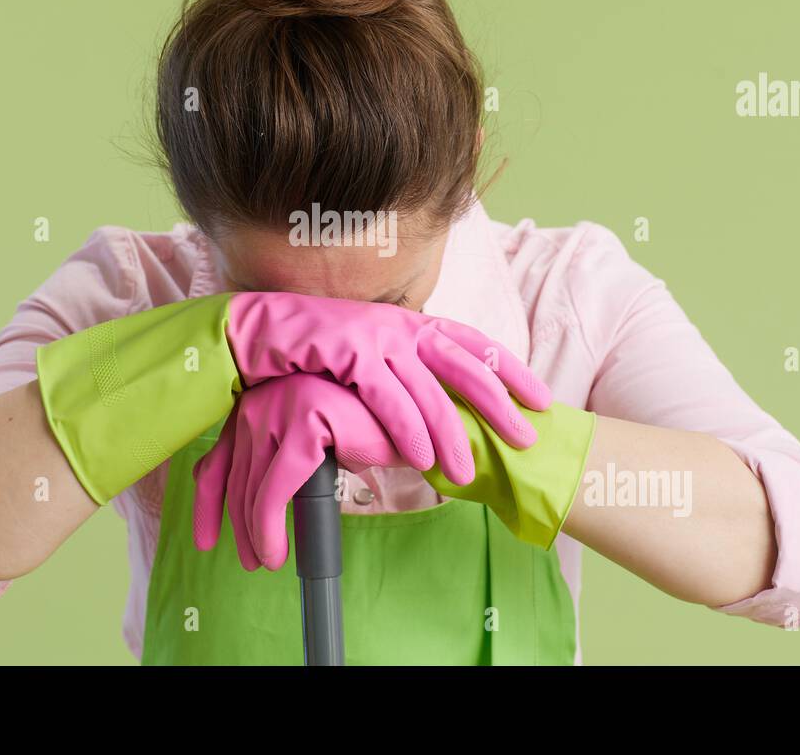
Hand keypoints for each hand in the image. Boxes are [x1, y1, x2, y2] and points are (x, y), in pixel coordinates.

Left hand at [192, 372, 405, 570]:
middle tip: (252, 561)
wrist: (411, 414)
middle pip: (234, 479)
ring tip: (268, 562)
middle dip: (239, 527)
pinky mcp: (301, 421)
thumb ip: (276, 461)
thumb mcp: (310, 447)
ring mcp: (278, 407)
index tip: (206, 541)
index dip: (207, 506)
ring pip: (251, 489)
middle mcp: (260, 401)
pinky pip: (273, 491)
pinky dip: (269, 530)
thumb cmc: (364, 430)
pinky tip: (277, 553)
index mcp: (257, 405)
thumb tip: (247, 507)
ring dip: (256, 536)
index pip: (217, 461)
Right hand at [226, 293, 549, 484]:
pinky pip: (387, 395)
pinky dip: (406, 428)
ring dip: (450, 434)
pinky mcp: (348, 349)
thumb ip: (401, 382)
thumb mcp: (368, 362)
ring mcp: (376, 334)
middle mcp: (402, 326)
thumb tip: (431, 422)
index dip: (510, 371)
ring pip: (427, 389)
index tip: (542, 399)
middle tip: (526, 438)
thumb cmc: (314, 352)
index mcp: (412, 326)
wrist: (256, 328)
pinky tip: (420, 458)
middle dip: (499, 403)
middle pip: (465, 365)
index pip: (473, 345)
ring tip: (466, 473)